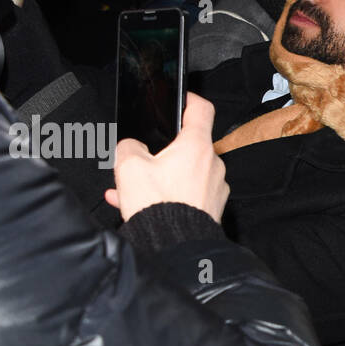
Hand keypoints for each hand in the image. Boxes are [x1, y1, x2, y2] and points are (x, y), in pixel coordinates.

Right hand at [104, 92, 228, 222]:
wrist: (174, 246)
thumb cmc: (158, 206)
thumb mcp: (129, 167)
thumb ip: (129, 148)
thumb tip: (131, 147)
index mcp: (196, 147)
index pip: (201, 109)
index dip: (189, 99)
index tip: (182, 99)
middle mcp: (212, 165)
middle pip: (188, 147)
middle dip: (163, 154)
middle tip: (143, 161)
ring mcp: (215, 188)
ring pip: (184, 174)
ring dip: (160, 178)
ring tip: (133, 190)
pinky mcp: (212, 208)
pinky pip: (187, 195)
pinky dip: (167, 196)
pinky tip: (140, 204)